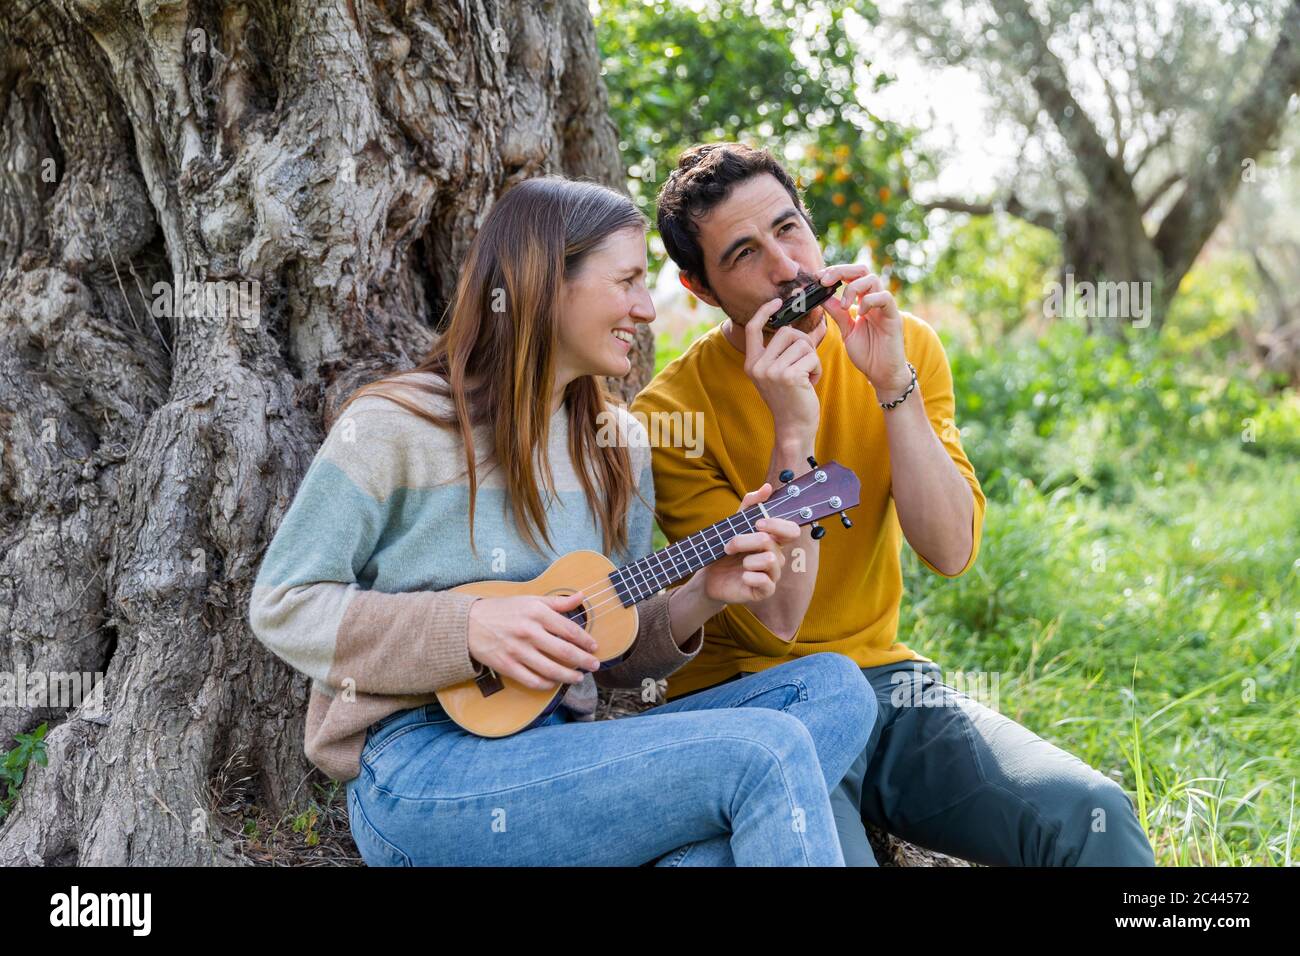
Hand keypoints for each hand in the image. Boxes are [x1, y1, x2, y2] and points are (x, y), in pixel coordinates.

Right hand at [466, 592, 601, 690]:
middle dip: (584, 661)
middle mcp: (529, 632)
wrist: (469, 623)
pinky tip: (554, 682)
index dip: (586, 641)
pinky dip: (547, 684)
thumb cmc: (503, 610)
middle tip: (595, 666)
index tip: (594, 647)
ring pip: (551, 669)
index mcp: (537, 613)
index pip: (569, 630)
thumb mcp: (530, 600)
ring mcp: (517, 650)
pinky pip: (532, 680)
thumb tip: (582, 596)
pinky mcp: (507, 666)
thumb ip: (557, 601)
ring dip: (569, 676)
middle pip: (564, 652)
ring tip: (579, 677)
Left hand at [695, 483, 801, 604]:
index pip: (791, 530)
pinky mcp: (764, 591)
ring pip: (770, 560)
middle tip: (730, 545)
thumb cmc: (726, 550)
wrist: (709, 576)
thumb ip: (750, 505)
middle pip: (771, 542)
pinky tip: (742, 577)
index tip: (757, 523)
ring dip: (747, 559)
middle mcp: (776, 556)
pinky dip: (751, 577)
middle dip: (746, 541)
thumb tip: (768, 487)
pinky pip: (766, 582)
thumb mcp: (734, 524)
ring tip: (737, 562)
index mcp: (773, 540)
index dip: (778, 524)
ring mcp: (772, 575)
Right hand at [743, 298, 825, 436]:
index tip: (777, 302)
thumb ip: (787, 350)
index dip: (764, 311)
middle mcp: (758, 365)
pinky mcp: (788, 376)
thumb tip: (810, 325)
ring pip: (802, 344)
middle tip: (806, 362)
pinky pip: (811, 357)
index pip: (752, 328)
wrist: (794, 428)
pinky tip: (810, 383)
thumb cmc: (791, 399)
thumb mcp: (781, 373)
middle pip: (787, 332)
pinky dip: (816, 368)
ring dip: (812, 359)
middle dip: (804, 343)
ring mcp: (771, 371)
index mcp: (752, 363)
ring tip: (807, 376)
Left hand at [815, 265, 911, 398]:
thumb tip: (821, 297)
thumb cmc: (867, 353)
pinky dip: (869, 301)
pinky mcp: (893, 316)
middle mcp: (874, 299)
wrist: (881, 373)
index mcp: (862, 301)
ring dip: (853, 288)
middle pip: (861, 269)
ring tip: (843, 305)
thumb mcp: (846, 330)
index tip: (818, 277)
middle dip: (841, 271)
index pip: (850, 275)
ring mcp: (885, 306)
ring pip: (872, 279)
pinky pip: (884, 297)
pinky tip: (860, 314)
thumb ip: (837, 313)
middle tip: (824, 281)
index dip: (834, 272)